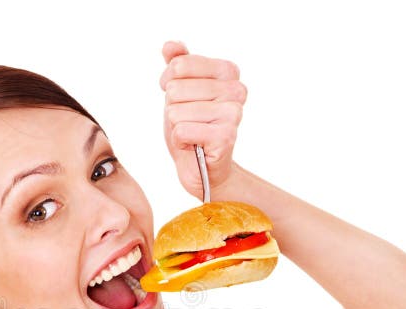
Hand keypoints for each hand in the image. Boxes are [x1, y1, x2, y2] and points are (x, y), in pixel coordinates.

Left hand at [159, 40, 246, 200]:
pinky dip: (181, 142)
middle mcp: (236, 89)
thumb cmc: (192, 127)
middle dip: (173, 110)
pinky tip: (194, 146)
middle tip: (189, 122)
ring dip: (177, 128)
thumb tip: (170, 45)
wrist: (202, 167)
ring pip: (176, 112)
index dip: (169, 84)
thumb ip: (177, 65)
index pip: (178, 65)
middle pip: (175, 90)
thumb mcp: (179, 92)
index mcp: (228, 71)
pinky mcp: (226, 136)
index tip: (182, 100)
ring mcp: (233, 113)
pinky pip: (181, 131)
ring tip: (193, 134)